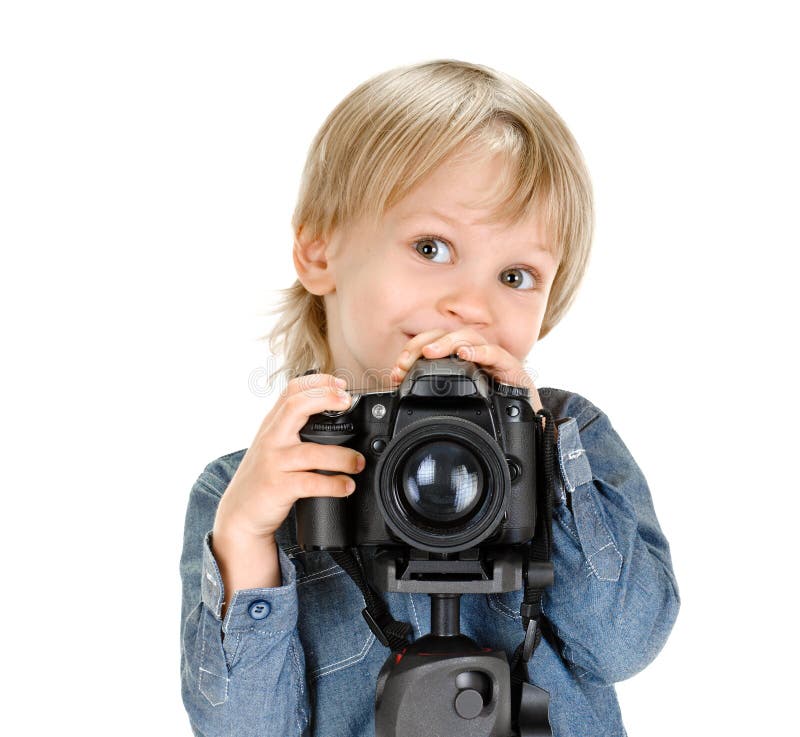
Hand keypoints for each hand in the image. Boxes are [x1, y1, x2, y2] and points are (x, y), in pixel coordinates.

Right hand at [213, 372, 366, 541]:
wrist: (239, 513)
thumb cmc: (262, 478)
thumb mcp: (272, 445)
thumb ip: (292, 428)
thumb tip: (330, 412)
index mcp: (273, 425)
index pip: (291, 391)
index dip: (318, 382)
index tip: (340, 385)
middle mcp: (272, 439)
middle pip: (296, 406)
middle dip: (325, 398)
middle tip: (348, 402)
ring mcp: (274, 462)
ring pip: (312, 452)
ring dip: (342, 456)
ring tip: (358, 463)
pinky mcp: (278, 487)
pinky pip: (311, 483)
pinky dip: (333, 484)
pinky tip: (346, 485)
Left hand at [390, 328, 543, 412]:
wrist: (531, 430)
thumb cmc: (494, 417)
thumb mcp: (458, 408)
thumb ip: (432, 399)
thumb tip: (397, 397)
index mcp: (462, 363)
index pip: (434, 344)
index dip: (413, 352)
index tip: (396, 371)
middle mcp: (478, 357)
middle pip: (448, 335)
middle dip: (423, 344)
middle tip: (405, 362)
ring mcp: (495, 361)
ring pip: (470, 337)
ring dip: (446, 343)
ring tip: (429, 353)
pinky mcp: (513, 370)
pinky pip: (497, 354)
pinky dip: (479, 352)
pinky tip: (465, 354)